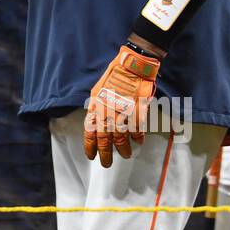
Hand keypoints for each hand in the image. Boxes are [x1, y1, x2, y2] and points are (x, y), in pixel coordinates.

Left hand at [83, 44, 160, 166]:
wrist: (132, 65)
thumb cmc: (114, 76)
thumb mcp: (98, 90)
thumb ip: (96, 107)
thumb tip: (94, 121)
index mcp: (96, 106)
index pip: (90, 131)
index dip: (90, 146)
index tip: (91, 156)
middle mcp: (108, 111)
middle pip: (104, 139)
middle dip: (105, 154)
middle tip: (106, 164)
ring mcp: (123, 112)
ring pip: (121, 137)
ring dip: (123, 149)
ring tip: (126, 155)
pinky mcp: (137, 111)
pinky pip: (137, 129)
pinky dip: (138, 137)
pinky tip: (139, 142)